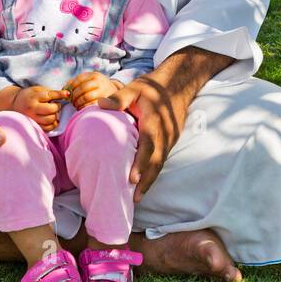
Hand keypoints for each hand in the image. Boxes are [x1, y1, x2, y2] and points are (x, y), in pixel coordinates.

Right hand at [12, 85, 67, 132]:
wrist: (15, 103)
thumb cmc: (30, 96)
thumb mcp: (38, 90)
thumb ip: (51, 92)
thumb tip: (67, 94)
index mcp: (33, 97)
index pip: (49, 95)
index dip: (60, 94)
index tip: (67, 94)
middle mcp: (32, 108)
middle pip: (51, 109)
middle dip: (57, 107)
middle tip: (55, 105)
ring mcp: (32, 118)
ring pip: (50, 120)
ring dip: (55, 116)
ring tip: (52, 112)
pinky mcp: (34, 126)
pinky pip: (47, 128)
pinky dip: (53, 124)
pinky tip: (52, 119)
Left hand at [65, 72, 120, 109]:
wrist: (117, 93)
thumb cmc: (98, 88)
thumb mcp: (91, 81)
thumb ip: (78, 83)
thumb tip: (64, 89)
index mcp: (94, 75)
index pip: (78, 80)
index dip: (70, 87)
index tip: (67, 94)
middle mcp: (99, 81)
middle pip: (81, 88)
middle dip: (74, 96)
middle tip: (72, 102)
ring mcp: (103, 91)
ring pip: (86, 97)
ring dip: (78, 103)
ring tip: (76, 105)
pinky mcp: (105, 101)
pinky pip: (91, 105)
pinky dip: (84, 107)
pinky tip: (82, 109)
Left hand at [100, 73, 188, 200]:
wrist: (179, 84)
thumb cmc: (153, 87)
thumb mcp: (135, 87)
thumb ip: (119, 97)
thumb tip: (101, 104)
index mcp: (153, 121)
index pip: (147, 145)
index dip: (140, 163)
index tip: (131, 178)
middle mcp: (164, 133)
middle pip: (156, 161)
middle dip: (146, 180)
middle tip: (134, 198)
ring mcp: (170, 138)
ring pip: (160, 163)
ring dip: (150, 180)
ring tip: (138, 197)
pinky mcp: (171, 140)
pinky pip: (162, 159)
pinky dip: (154, 172)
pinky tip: (144, 182)